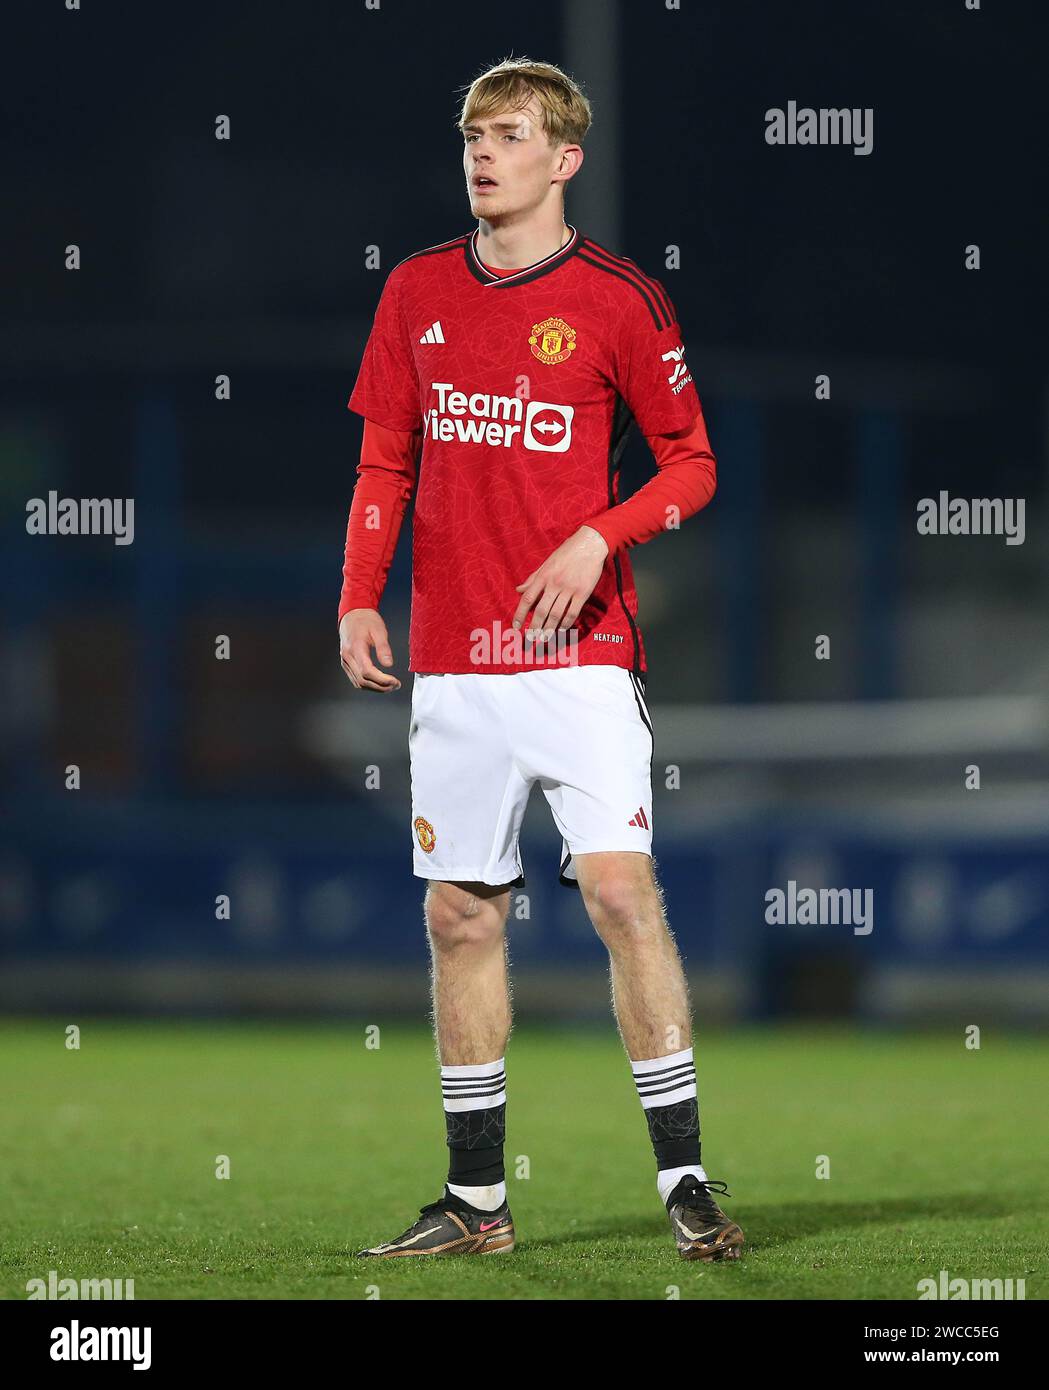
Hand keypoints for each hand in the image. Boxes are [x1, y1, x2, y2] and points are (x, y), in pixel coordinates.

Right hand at [339, 609, 400, 691]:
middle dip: (381, 686)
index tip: (395, 681)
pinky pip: (355, 679)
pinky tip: (379, 683)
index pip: (367, 671)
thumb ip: (384, 648)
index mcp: (356, 648)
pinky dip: (368, 684)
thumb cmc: (366, 620)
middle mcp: (348, 657)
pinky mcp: (346, 663)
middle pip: (363, 680)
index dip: (382, 680)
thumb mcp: (379, 630)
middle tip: (396, 685)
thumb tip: (389, 664)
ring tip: (390, 686)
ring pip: (358, 682)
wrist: (353, 614)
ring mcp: (345, 661)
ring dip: (375, 688)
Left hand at [511, 526, 608, 640]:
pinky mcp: (583, 593)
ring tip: (544, 637)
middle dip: (535, 626)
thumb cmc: (567, 553)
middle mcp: (555, 583)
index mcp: (544, 575)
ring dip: (549, 628)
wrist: (590, 544)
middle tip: (531, 638)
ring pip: (556, 614)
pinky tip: (562, 629)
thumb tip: (518, 590)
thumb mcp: (547, 562)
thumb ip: (533, 578)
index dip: (520, 614)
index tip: (516, 626)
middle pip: (541, 610)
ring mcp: (569, 589)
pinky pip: (573, 612)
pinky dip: (566, 623)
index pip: (528, 598)